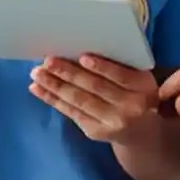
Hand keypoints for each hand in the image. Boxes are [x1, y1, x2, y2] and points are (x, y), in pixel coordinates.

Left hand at [29, 55, 158, 143]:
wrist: (141, 131)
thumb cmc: (134, 93)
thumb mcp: (138, 78)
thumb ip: (119, 64)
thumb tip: (80, 47)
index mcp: (142, 87)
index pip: (121, 76)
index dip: (102, 67)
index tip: (83, 57)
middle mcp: (130, 107)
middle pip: (95, 87)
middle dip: (69, 73)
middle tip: (48, 60)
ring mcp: (112, 122)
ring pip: (79, 100)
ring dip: (55, 85)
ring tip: (37, 73)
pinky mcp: (95, 132)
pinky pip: (71, 112)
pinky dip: (52, 99)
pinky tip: (37, 88)